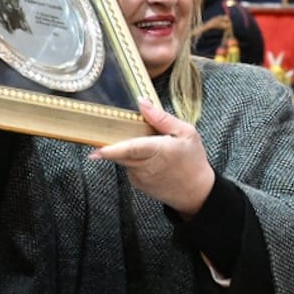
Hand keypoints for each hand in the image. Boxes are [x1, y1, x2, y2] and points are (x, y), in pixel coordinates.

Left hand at [91, 99, 215, 216]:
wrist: (196, 192)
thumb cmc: (193, 160)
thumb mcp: (186, 132)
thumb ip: (161, 118)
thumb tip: (142, 102)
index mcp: (158, 150)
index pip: (130, 149)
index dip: (112, 150)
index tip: (96, 150)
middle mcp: (145, 166)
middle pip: (119, 153)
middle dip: (112, 143)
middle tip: (110, 131)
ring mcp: (139, 177)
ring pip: (122, 159)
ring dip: (125, 149)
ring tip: (147, 145)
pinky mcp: (137, 183)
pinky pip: (127, 166)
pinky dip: (131, 158)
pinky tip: (147, 157)